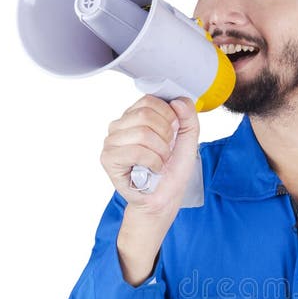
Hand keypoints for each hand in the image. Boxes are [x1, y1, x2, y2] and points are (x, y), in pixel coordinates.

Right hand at [100, 94, 199, 215]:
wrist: (165, 197)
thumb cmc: (172, 170)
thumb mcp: (188, 139)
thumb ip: (189, 116)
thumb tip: (178, 100)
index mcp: (134, 116)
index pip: (150, 101)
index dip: (169, 117)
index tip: (173, 134)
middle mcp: (119, 126)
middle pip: (146, 115)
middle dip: (165, 136)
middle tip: (166, 152)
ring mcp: (111, 142)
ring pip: (142, 133)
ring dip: (160, 152)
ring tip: (159, 162)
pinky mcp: (108, 159)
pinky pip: (136, 151)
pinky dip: (152, 162)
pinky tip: (153, 170)